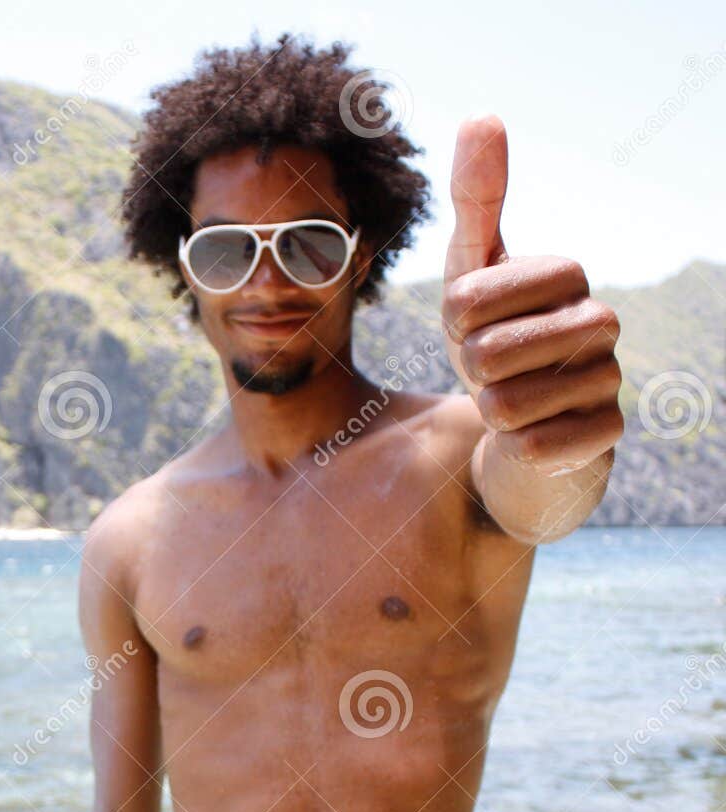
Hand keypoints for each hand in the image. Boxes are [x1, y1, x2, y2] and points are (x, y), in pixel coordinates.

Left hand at [442, 115, 623, 474]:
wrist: (524, 424)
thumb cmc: (490, 336)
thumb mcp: (470, 269)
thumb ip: (476, 199)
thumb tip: (483, 115)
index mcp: (565, 275)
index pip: (464, 298)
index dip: (451, 320)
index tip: (471, 323)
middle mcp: (600, 322)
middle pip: (483, 353)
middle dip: (467, 369)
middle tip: (489, 369)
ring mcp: (608, 380)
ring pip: (504, 404)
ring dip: (489, 409)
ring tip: (510, 400)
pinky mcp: (605, 437)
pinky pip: (534, 447)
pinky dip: (516, 448)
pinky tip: (532, 436)